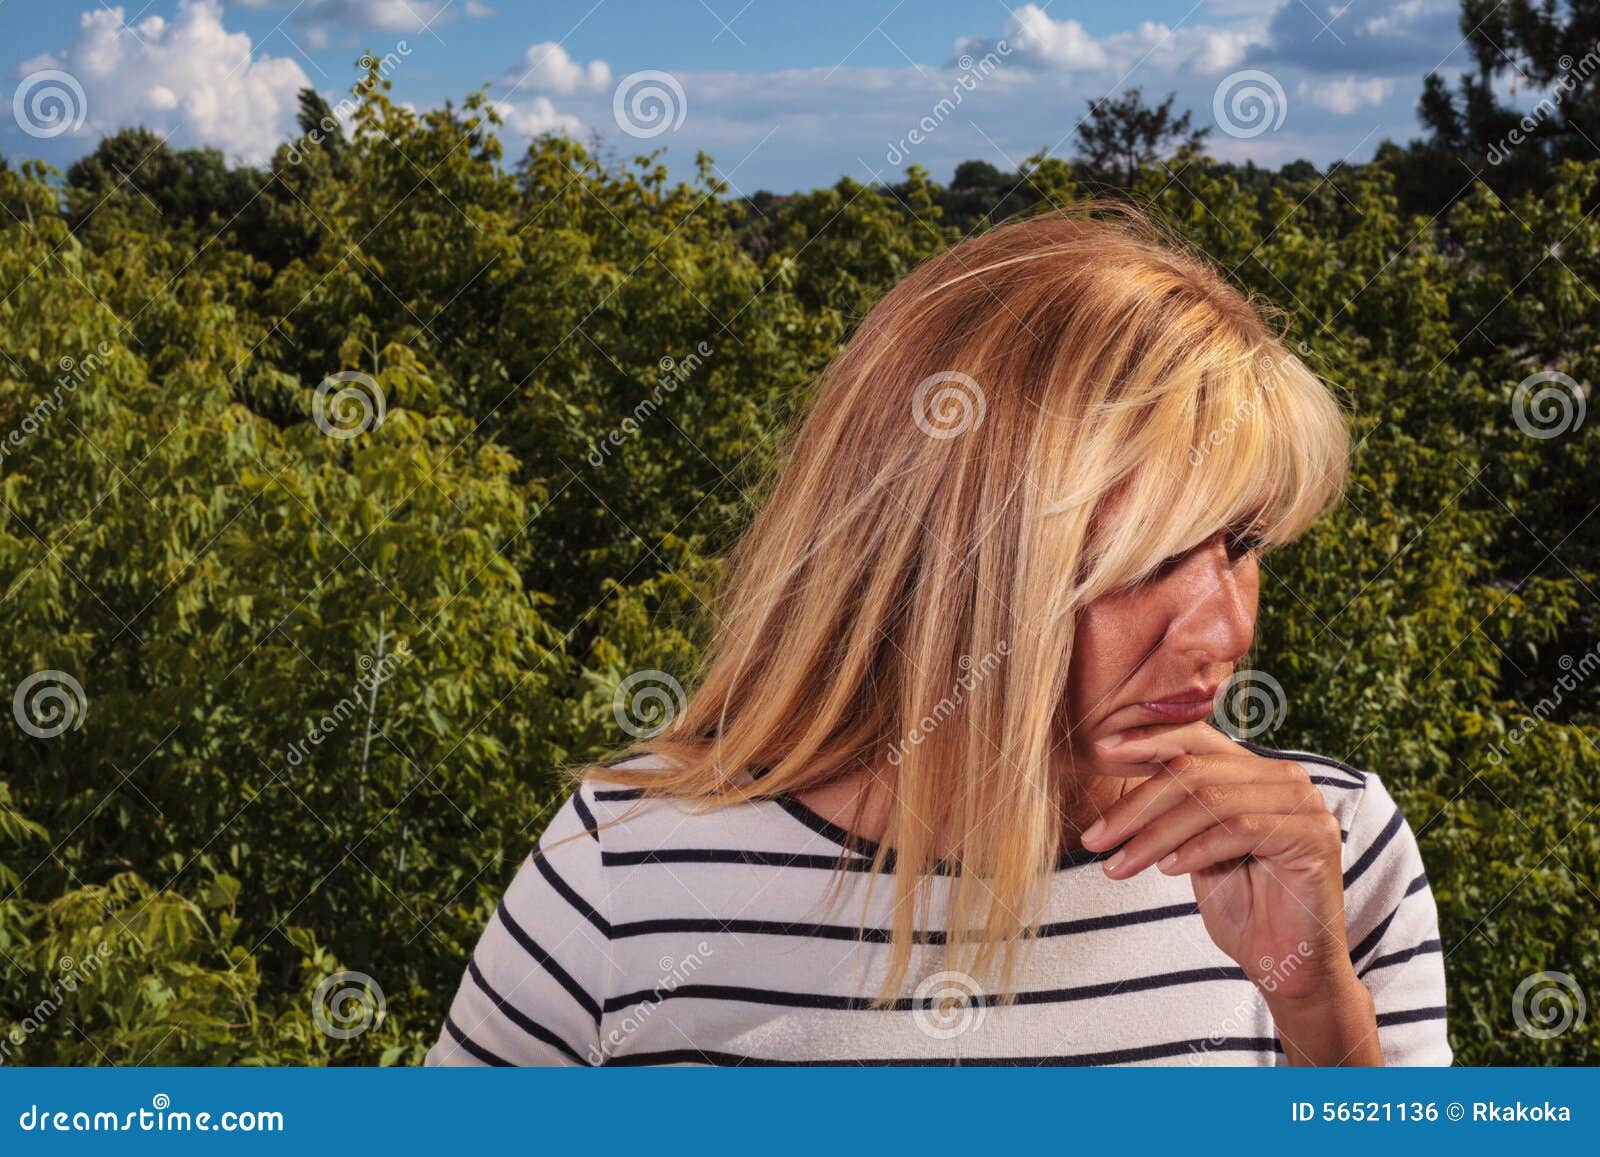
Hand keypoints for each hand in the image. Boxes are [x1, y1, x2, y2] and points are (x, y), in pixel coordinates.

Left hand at [1079, 722, 1382, 1063]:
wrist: (1288, 964)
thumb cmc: (1241, 905)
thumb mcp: (1193, 846)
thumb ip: (1172, 806)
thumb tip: (1112, 764)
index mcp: (1254, 770)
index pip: (1195, 737)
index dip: (1146, 740)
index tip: (1100, 750)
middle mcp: (1283, 777)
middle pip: (1194, 770)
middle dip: (1135, 806)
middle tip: (1094, 838)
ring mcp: (1303, 803)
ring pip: (1210, 801)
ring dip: (1154, 835)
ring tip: (1120, 865)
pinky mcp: (1314, 835)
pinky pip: (1239, 829)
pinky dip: (1195, 849)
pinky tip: (1168, 870)